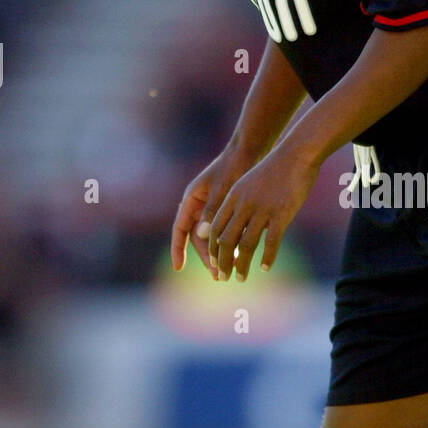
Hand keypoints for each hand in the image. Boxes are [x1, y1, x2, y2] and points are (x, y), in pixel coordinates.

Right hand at [170, 143, 256, 275]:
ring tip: (230, 268)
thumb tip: (202, 236)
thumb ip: (212, 212)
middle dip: (207, 257)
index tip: (178, 267)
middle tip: (218, 274)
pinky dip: (231, 242)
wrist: (249, 152)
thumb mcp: (222, 190)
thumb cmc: (234, 167)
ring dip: (220, 252)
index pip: (179, 229)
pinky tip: (241, 255)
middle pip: (198, 238)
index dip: (178, 249)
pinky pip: (225, 231)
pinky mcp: (226, 209)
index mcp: (191, 199)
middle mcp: (198, 206)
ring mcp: (211, 208)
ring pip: (212, 237)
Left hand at [207, 144, 318, 280]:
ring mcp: (262, 210)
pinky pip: (271, 242)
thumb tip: (234, 225)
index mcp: (233, 197)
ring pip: (246, 245)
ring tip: (240, 278)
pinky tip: (264, 268)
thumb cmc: (274, 170)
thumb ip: (239, 204)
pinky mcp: (281, 214)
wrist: (296, 154)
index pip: (215, 228)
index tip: (214, 263)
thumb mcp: (249, 184)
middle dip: (221, 262)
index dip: (212, 249)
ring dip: (241, 265)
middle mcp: (244, 204)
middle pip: (226, 240)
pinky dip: (266, 258)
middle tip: (223, 277)